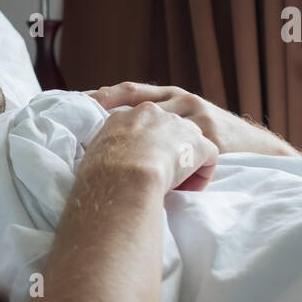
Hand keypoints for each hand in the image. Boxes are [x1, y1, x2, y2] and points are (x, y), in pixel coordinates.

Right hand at [86, 101, 218, 192]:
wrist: (123, 175)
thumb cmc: (100, 172)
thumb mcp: (93, 153)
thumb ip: (103, 150)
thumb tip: (100, 164)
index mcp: (126, 114)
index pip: (142, 124)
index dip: (144, 144)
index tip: (139, 163)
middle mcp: (155, 112)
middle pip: (169, 128)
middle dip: (167, 150)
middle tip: (157, 174)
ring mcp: (179, 125)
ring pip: (190, 141)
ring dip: (185, 161)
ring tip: (174, 184)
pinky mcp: (200, 144)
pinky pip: (209, 158)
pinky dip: (201, 175)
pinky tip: (188, 189)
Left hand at [90, 82, 300, 156]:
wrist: (255, 148)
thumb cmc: (209, 138)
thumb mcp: (181, 122)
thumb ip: (155, 124)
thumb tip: (111, 136)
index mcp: (171, 96)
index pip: (130, 90)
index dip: (103, 96)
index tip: (77, 104)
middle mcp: (182, 101)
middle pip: (137, 101)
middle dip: (107, 111)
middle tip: (81, 124)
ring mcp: (197, 118)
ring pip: (157, 127)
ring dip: (132, 142)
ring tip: (108, 157)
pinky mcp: (211, 138)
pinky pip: (181, 151)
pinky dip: (160, 164)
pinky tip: (144, 173)